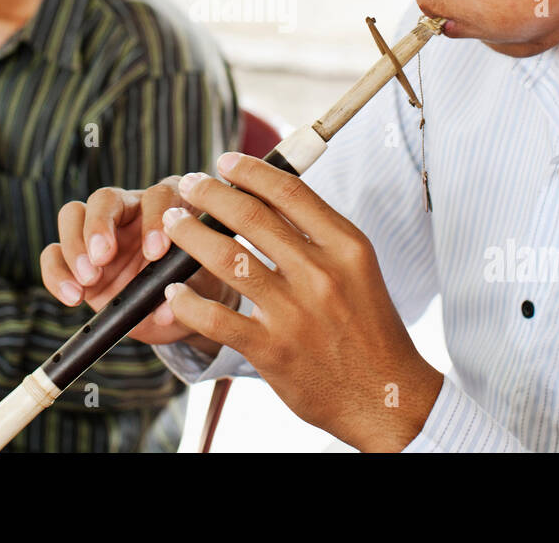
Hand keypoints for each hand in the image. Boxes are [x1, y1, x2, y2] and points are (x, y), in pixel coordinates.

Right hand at [40, 176, 238, 347]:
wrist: (181, 309)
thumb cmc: (199, 287)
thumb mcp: (202, 287)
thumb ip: (188, 289)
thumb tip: (164, 308)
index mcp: (171, 205)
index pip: (159, 195)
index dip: (155, 219)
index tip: (155, 254)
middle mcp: (133, 209)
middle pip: (105, 198)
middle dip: (100, 226)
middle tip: (103, 258)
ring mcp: (101, 231)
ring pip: (73, 215)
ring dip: (74, 246)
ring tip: (88, 281)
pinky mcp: (78, 257)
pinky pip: (53, 253)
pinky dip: (56, 273)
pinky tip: (73, 297)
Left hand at [161, 151, 442, 452]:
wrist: (386, 395)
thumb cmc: (368, 326)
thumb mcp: (357, 269)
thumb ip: (319, 234)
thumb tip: (271, 194)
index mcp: (346, 246)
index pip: (289, 192)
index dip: (250, 171)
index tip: (225, 162)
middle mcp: (321, 274)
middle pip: (251, 216)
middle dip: (209, 194)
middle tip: (187, 184)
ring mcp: (295, 313)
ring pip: (227, 258)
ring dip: (190, 235)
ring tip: (172, 224)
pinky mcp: (273, 350)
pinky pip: (217, 317)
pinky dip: (187, 300)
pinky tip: (173, 290)